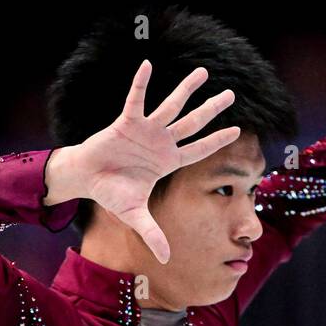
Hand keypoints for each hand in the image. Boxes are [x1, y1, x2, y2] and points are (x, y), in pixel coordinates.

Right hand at [50, 60, 240, 263]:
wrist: (87, 179)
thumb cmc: (112, 193)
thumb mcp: (136, 216)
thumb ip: (153, 235)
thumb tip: (167, 260)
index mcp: (167, 162)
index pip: (199, 150)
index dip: (217, 142)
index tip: (238, 132)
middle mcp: (161, 142)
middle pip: (192, 123)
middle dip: (211, 110)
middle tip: (232, 96)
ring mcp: (145, 130)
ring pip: (171, 106)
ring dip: (187, 89)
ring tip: (204, 72)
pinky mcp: (126, 122)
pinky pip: (135, 100)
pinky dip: (140, 84)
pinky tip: (148, 65)